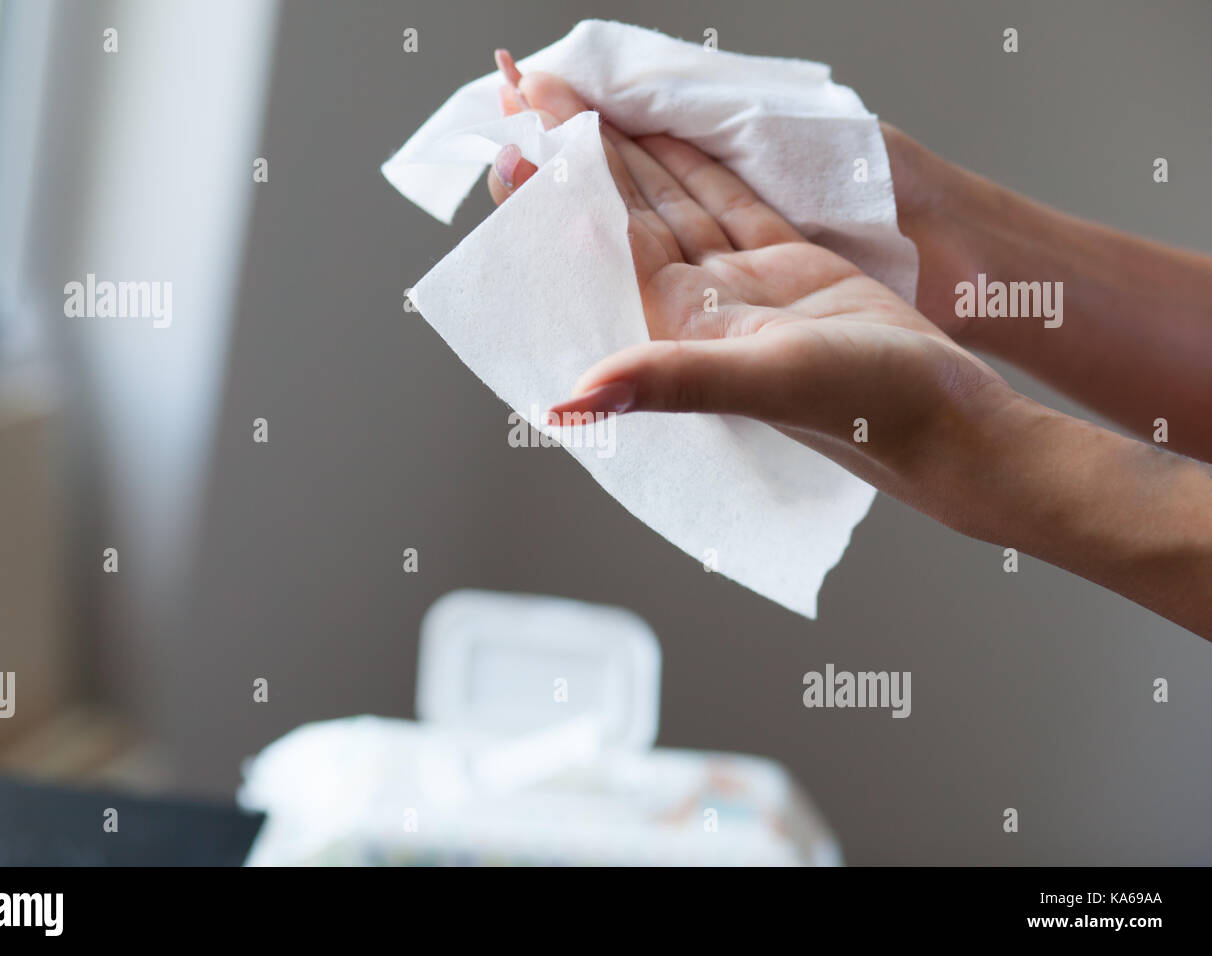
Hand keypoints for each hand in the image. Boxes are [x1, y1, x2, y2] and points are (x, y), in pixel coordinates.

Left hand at [487, 53, 1017, 531]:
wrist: (945, 422)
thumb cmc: (863, 407)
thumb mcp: (762, 382)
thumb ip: (666, 381)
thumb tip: (567, 404)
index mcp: (672, 325)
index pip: (596, 236)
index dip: (550, 181)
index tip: (510, 123)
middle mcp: (693, 304)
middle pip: (620, 211)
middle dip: (574, 149)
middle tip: (525, 83)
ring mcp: (739, 284)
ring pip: (668, 201)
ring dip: (625, 149)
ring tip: (578, 96)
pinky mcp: (786, 269)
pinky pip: (728, 201)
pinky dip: (695, 164)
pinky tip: (664, 132)